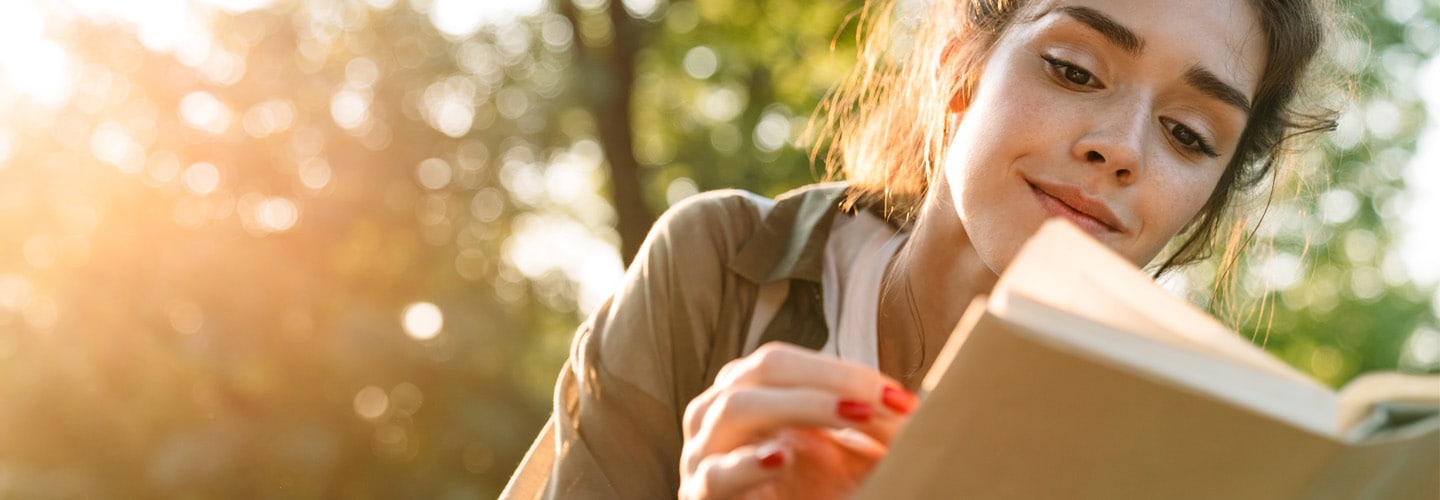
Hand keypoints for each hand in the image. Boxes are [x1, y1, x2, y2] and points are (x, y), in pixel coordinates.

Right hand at [679, 342, 918, 498]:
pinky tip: (780, 458)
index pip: (784, 360)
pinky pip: (716, 475)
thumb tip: (907, 404)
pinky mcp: (703, 495)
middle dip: (828, 379)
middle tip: (879, 401)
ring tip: (851, 415)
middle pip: (762, 369)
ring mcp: (703, 454)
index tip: (898, 397)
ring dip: (799, 405)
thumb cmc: (814, 494)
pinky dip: (748, 464)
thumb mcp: (846, 454)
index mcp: (745, 392)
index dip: (842, 372)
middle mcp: (717, 414)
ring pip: (734, 408)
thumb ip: (870, 423)